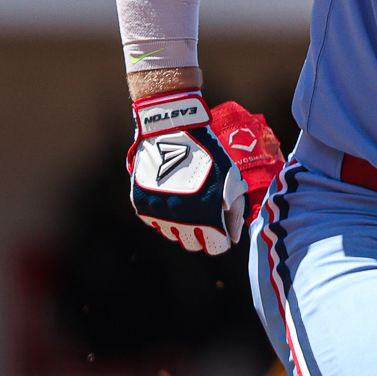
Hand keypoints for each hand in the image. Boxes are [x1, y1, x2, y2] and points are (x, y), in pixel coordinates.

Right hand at [127, 92, 283, 254]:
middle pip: (193, 244)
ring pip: (174, 235)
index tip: (220, 228)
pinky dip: (165, 215)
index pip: (215, 247)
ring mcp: (159, 212)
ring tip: (187, 201)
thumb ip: (235, 210)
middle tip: (204, 213)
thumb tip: (232, 237)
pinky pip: (156, 222)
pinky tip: (172, 195)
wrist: (170, 128)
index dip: (221, 239)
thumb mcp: (230, 177)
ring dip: (182, 225)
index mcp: (205, 213)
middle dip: (202, 233)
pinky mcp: (141, 205)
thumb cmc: (207, 151)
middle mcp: (180, 217)